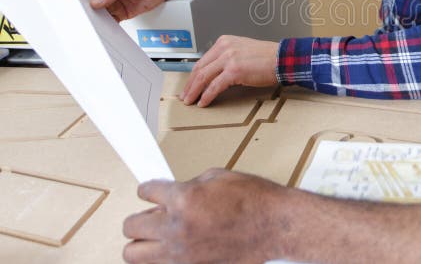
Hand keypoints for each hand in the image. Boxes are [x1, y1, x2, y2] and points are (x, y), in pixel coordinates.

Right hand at [89, 0, 181, 20]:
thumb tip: (97, 1)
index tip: (81, 7)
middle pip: (91, 4)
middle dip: (88, 12)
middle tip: (86, 20)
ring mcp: (114, 2)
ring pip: (100, 14)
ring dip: (98, 20)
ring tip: (94, 27)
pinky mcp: (122, 12)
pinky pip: (112, 20)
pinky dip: (109, 25)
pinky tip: (106, 29)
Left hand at [123, 169, 290, 262]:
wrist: (276, 226)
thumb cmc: (255, 200)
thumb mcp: (218, 177)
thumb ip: (188, 186)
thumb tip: (171, 197)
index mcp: (183, 199)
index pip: (146, 192)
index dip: (150, 190)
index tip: (152, 193)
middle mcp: (176, 228)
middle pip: (130, 226)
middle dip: (140, 218)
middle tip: (153, 216)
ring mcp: (181, 254)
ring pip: (134, 254)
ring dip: (142, 243)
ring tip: (157, 237)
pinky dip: (163, 259)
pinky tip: (176, 249)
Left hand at [181, 36, 279, 106]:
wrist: (282, 59)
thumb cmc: (268, 57)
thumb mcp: (243, 51)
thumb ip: (228, 58)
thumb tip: (216, 74)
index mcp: (225, 42)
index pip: (203, 60)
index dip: (194, 75)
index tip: (190, 84)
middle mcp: (225, 48)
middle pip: (200, 68)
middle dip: (190, 84)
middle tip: (185, 95)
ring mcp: (229, 59)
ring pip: (204, 77)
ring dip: (195, 91)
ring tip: (190, 101)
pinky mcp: (234, 71)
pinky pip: (214, 86)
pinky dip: (207, 96)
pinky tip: (203, 102)